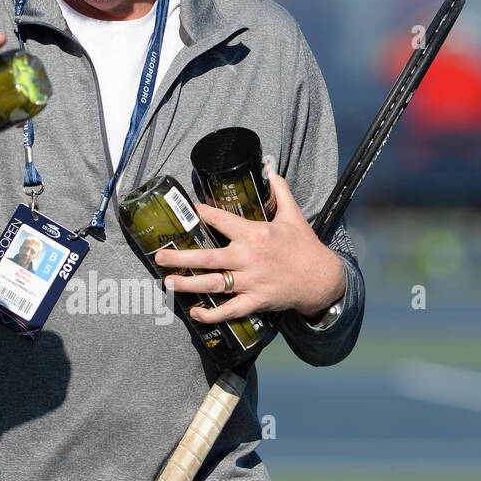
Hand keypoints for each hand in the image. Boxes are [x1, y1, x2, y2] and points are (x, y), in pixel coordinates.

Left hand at [154, 171, 346, 322]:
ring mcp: (252, 281)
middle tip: (159, 257)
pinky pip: (230, 309)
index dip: (202, 213)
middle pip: (208, 257)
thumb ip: (279, 190)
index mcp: (256, 233)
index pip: (222, 220)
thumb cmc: (304, 246)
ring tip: (168, 282)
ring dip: (189, 284)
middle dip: (181, 257)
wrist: (321, 278)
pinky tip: (195, 312)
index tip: (188, 208)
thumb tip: (269, 167)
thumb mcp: (293, 215)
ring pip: (214, 284)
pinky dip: (212, 314)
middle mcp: (249, 257)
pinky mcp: (256, 300)